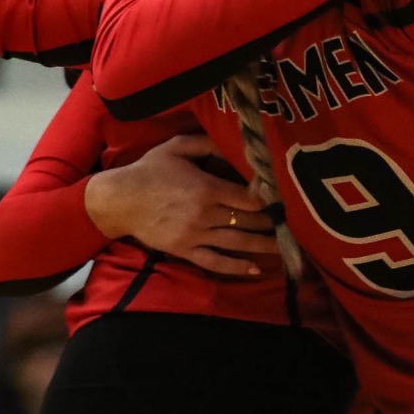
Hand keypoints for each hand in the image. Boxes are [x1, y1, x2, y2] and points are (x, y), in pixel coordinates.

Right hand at [84, 135, 274, 276]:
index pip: (249, 198)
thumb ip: (209, 144)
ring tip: (285, 247)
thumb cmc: (149, 170)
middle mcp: (204, 214)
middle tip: (296, 226)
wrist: (117, 200)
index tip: (288, 201)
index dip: (271, 200)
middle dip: (273, 224)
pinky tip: (254, 269)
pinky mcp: (184, 250)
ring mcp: (195, 235)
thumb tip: (236, 144)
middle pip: (248, 221)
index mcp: (207, 188)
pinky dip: (235, 267)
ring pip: (237, 243)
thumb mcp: (178, 147)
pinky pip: (214, 261)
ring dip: (263, 246)